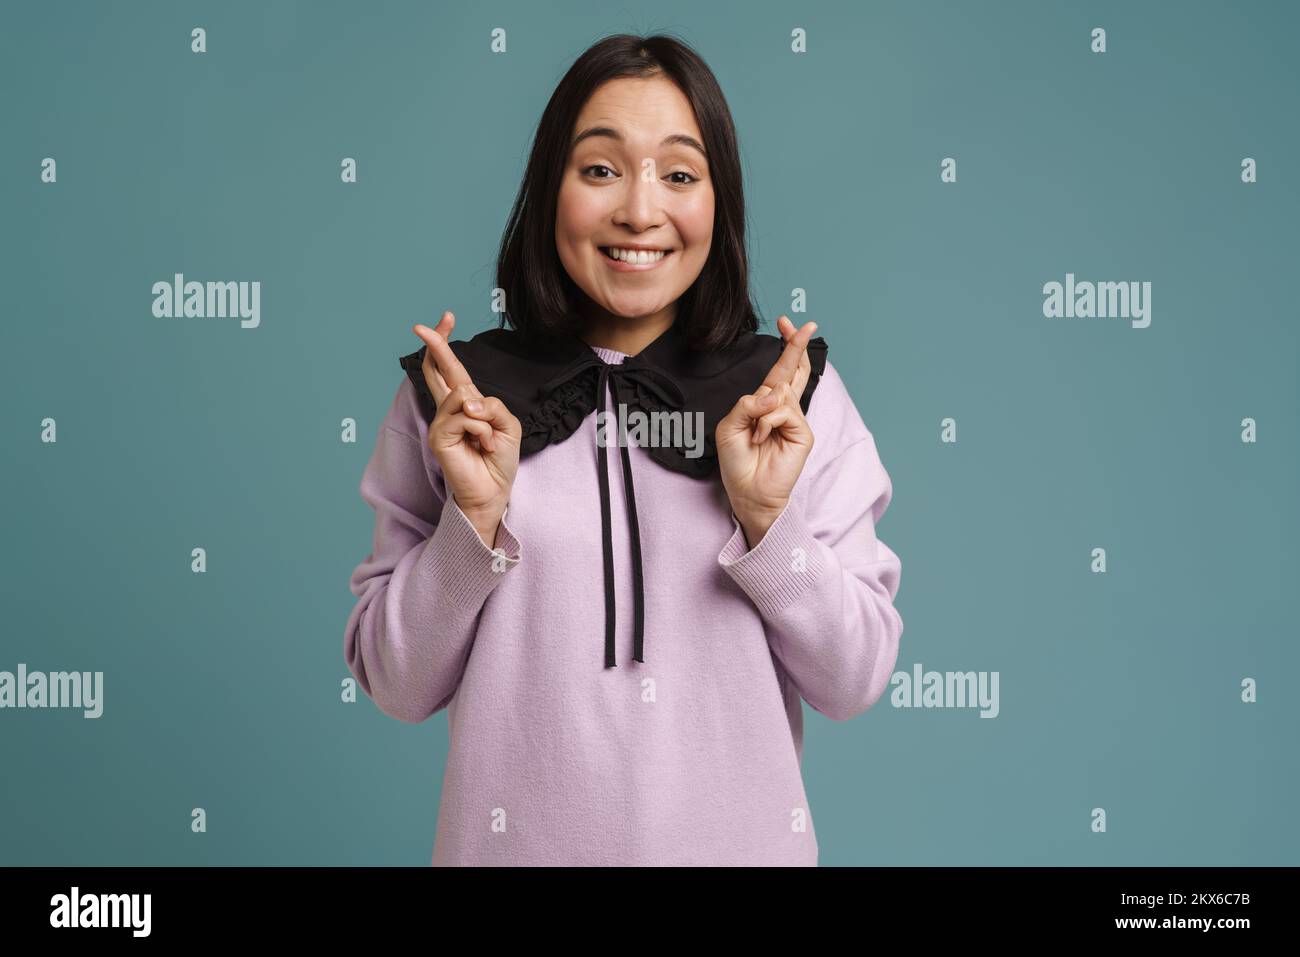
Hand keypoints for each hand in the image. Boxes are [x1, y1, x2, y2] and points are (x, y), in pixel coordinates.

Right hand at [413, 311, 521, 547]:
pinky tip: (482, 447)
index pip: (452, 369)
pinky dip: (482, 431)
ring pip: (462, 396)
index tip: (446, 318)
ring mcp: (441, 423)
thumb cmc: (499, 459)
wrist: (493, 491)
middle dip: (435, 345)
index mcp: (465, 403)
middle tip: (422, 324)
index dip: (446, 344)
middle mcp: (449, 410)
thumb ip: (491, 405)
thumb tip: (466, 403)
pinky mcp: (439, 437)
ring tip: (487, 440)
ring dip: (485, 418)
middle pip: (437, 369)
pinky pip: (465, 418)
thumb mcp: (507, 424)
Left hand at [715, 316, 817, 547]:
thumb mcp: (730, 426)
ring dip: (763, 410)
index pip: (779, 371)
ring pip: (781, 394)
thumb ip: (747, 404)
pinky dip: (769, 422)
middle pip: (793, 371)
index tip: (788, 324)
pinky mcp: (803, 433)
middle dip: (796, 347)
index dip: (786, 348)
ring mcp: (794, 420)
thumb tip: (772, 395)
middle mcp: (782, 409)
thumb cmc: (737, 462)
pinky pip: (785, 411)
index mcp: (765, 405)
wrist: (747, 492)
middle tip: (804, 324)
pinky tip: (763, 437)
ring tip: (755, 433)